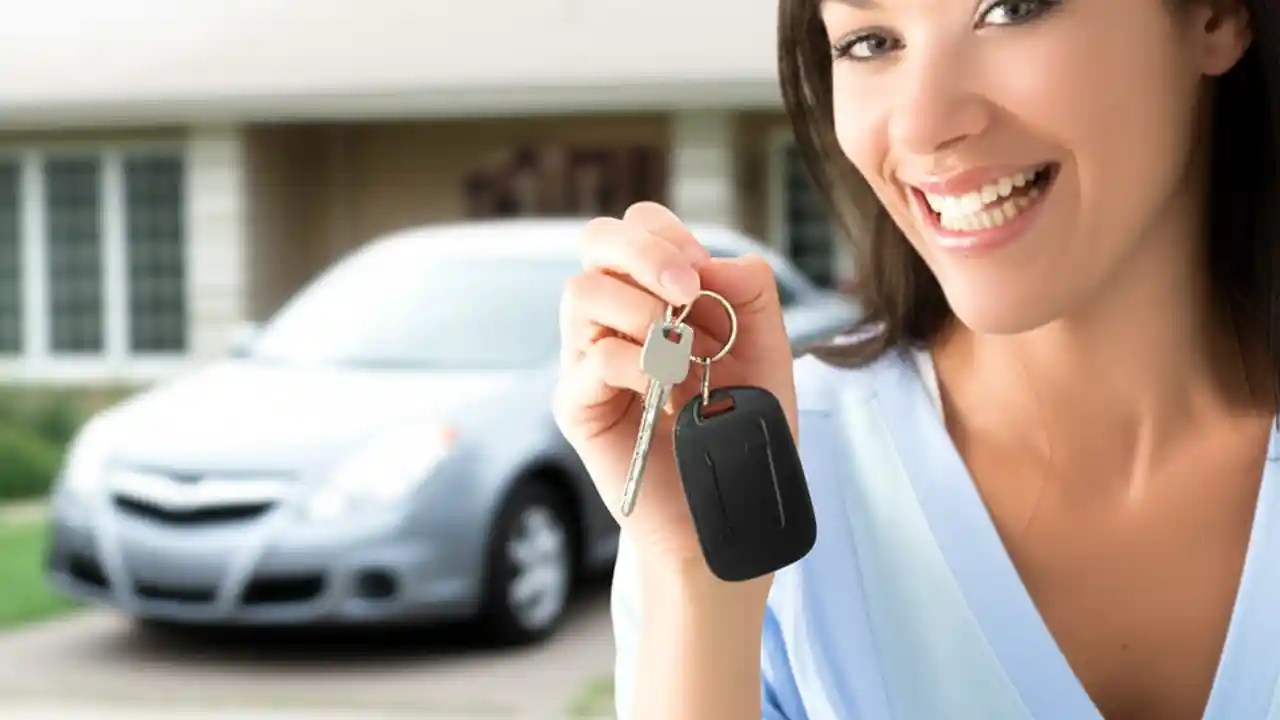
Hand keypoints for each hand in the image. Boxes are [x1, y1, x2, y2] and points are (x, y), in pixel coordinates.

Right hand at [553, 202, 798, 575]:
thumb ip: (751, 296)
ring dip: (639, 309)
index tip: (702, 277)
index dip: (667, 236)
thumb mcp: (768, 353)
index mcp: (655, 299)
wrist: (725, 513)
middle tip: (686, 290)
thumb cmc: (740, 435)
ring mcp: (588, 363)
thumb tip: (712, 261)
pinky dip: (634, 363)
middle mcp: (614, 322)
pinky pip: (590, 361)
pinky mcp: (577, 408)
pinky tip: (663, 388)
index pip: (637, 228)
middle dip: (643, 251)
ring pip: (581, 293)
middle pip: (596, 241)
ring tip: (680, 353)